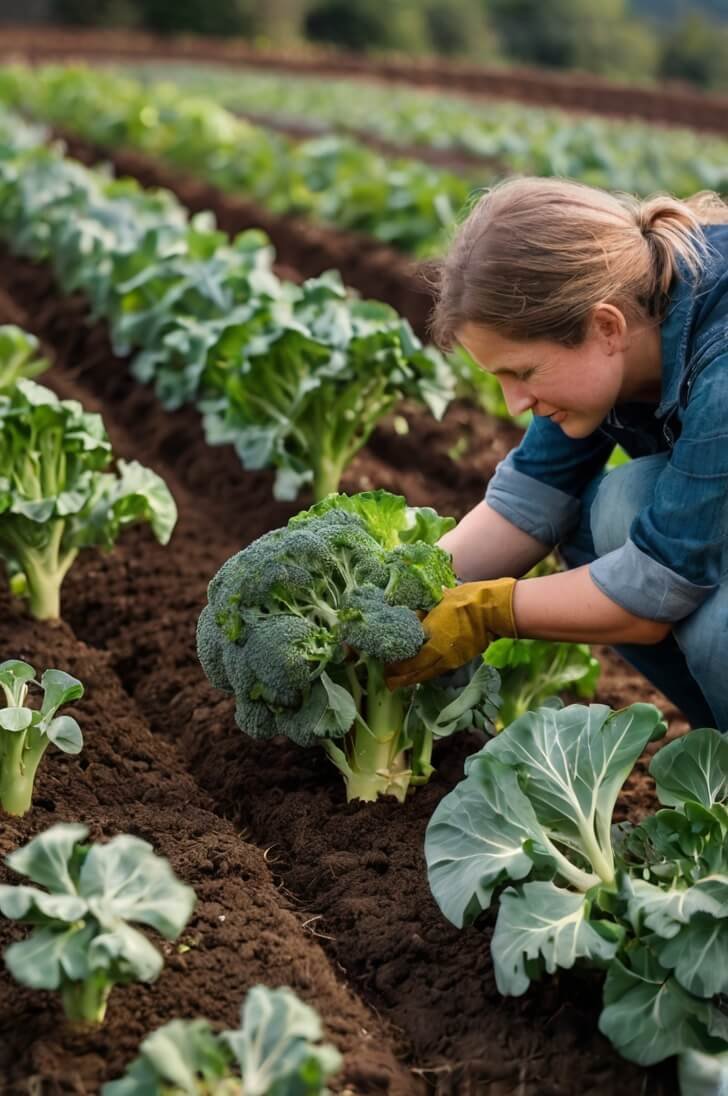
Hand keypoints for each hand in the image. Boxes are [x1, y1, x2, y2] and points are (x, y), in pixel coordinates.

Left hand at [385, 577, 516, 689]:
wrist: (491, 610)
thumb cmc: (463, 601)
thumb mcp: (437, 603)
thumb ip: (422, 614)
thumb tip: (409, 616)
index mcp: (433, 641)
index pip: (411, 662)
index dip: (398, 668)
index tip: (386, 670)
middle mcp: (441, 655)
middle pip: (418, 673)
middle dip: (402, 679)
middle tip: (389, 683)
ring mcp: (452, 660)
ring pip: (430, 674)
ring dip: (415, 679)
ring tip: (402, 682)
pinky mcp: (461, 660)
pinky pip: (440, 670)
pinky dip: (428, 673)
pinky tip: (422, 672)